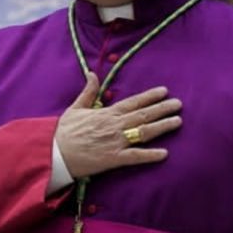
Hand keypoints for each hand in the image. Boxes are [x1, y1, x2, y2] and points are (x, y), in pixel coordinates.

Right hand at [54, 74, 179, 180]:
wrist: (53, 153)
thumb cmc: (62, 132)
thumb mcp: (74, 108)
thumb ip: (87, 91)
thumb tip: (92, 73)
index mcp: (106, 114)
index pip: (133, 102)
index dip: (150, 96)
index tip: (165, 91)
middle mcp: (114, 126)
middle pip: (143, 115)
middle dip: (163, 109)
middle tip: (179, 104)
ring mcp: (115, 142)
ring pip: (144, 132)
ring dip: (162, 126)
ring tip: (178, 121)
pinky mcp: (113, 158)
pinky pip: (135, 156)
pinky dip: (150, 155)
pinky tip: (164, 153)